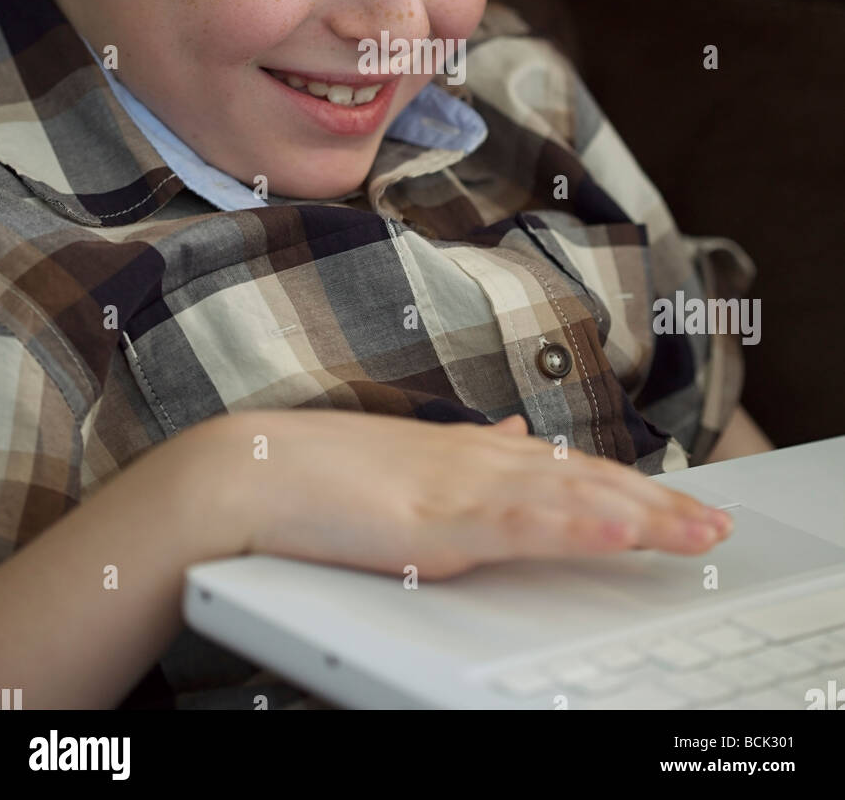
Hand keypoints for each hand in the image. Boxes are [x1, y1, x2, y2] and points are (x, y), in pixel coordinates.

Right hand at [222, 408, 733, 580]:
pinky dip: (570, 523)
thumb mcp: (408, 461)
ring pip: (565, 499)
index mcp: (472, 455)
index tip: (679, 503)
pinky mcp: (432, 519)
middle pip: (583, 481)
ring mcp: (457, 487)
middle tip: (714, 524)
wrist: (252, 469)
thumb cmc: (322, 472)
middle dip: (655, 505)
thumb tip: (512, 435)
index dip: (630, 486)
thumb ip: (468, 452)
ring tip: (693, 530)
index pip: (568, 470)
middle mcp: (476, 462)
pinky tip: (613, 528)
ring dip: (637, 515)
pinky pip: (515, 525)